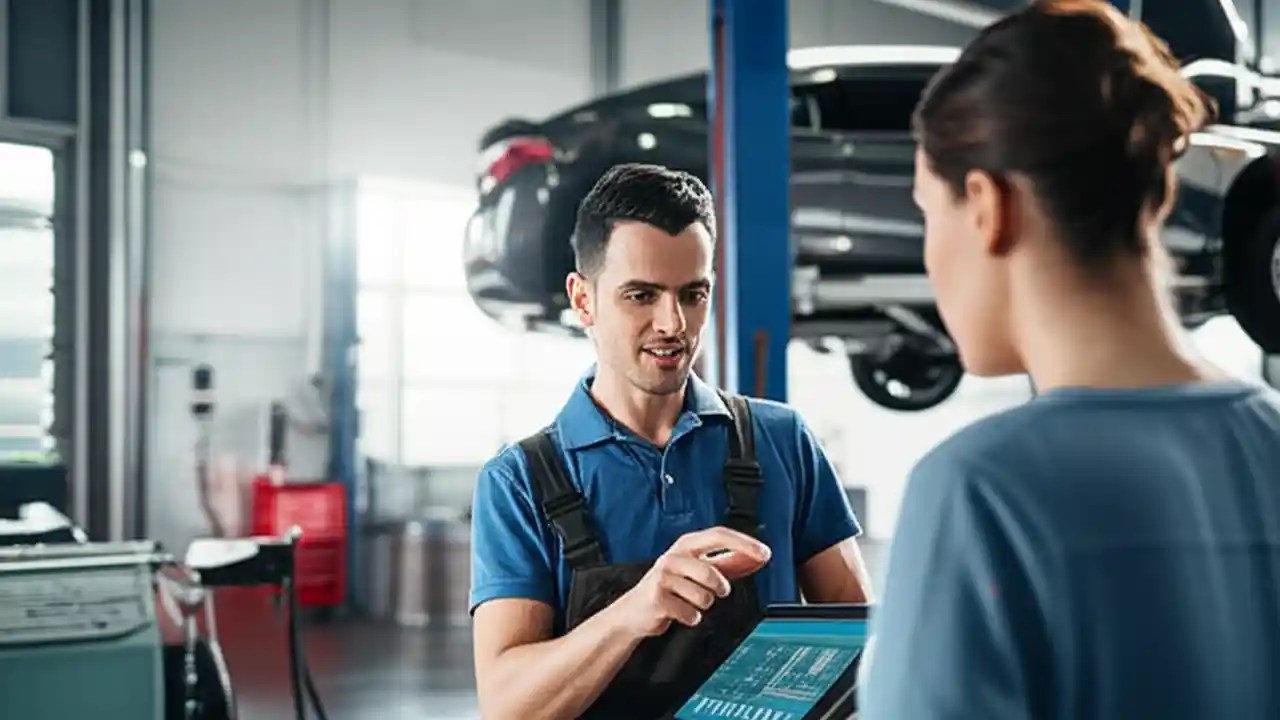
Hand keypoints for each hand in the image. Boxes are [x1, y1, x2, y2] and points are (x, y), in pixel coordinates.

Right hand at [613, 527, 770, 638]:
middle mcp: (674, 556)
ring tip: (690, 602)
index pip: (719, 535)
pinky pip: (691, 613)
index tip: (765, 553)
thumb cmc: (672, 587)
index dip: (744, 543)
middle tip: (719, 591)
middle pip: (711, 569)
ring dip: (703, 605)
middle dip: (721, 585)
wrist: (637, 610)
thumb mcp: (700, 570)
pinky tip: (680, 613)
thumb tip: (759, 556)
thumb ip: (730, 562)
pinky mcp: (657, 598)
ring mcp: (664, 576)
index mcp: (687, 544)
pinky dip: (691, 618)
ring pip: (704, 596)